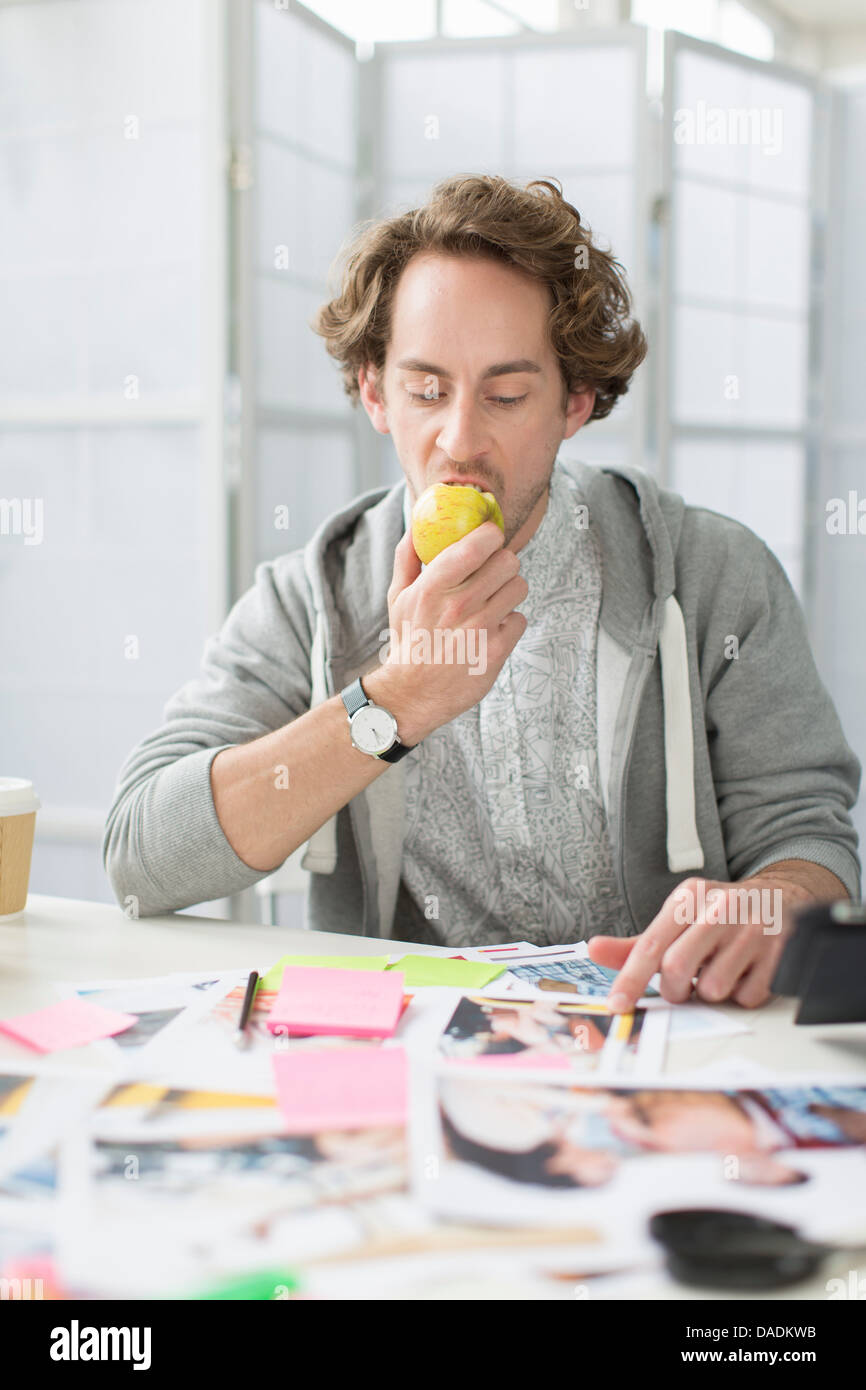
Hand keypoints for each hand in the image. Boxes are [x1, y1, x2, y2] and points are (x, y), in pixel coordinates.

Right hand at [365, 522, 528, 744]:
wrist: (414, 692)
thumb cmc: (410, 639)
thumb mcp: (399, 597)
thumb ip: (407, 557)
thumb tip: (416, 524)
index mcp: (433, 586)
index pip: (478, 545)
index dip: (491, 535)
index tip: (489, 538)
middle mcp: (459, 606)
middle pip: (508, 561)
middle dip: (502, 563)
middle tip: (493, 573)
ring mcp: (480, 629)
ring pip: (519, 586)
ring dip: (508, 591)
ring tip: (492, 601)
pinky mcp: (496, 650)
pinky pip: (520, 618)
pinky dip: (509, 623)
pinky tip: (492, 629)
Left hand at [588, 863, 845, 1010]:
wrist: (783, 897)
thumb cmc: (718, 915)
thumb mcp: (679, 918)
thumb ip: (638, 942)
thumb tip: (594, 950)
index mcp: (689, 897)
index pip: (651, 944)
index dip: (630, 978)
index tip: (616, 1005)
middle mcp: (721, 907)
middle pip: (678, 967)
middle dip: (676, 990)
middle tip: (684, 987)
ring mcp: (754, 929)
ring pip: (715, 988)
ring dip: (711, 992)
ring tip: (719, 972)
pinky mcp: (780, 953)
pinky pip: (748, 997)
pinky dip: (741, 994)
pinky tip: (746, 973)